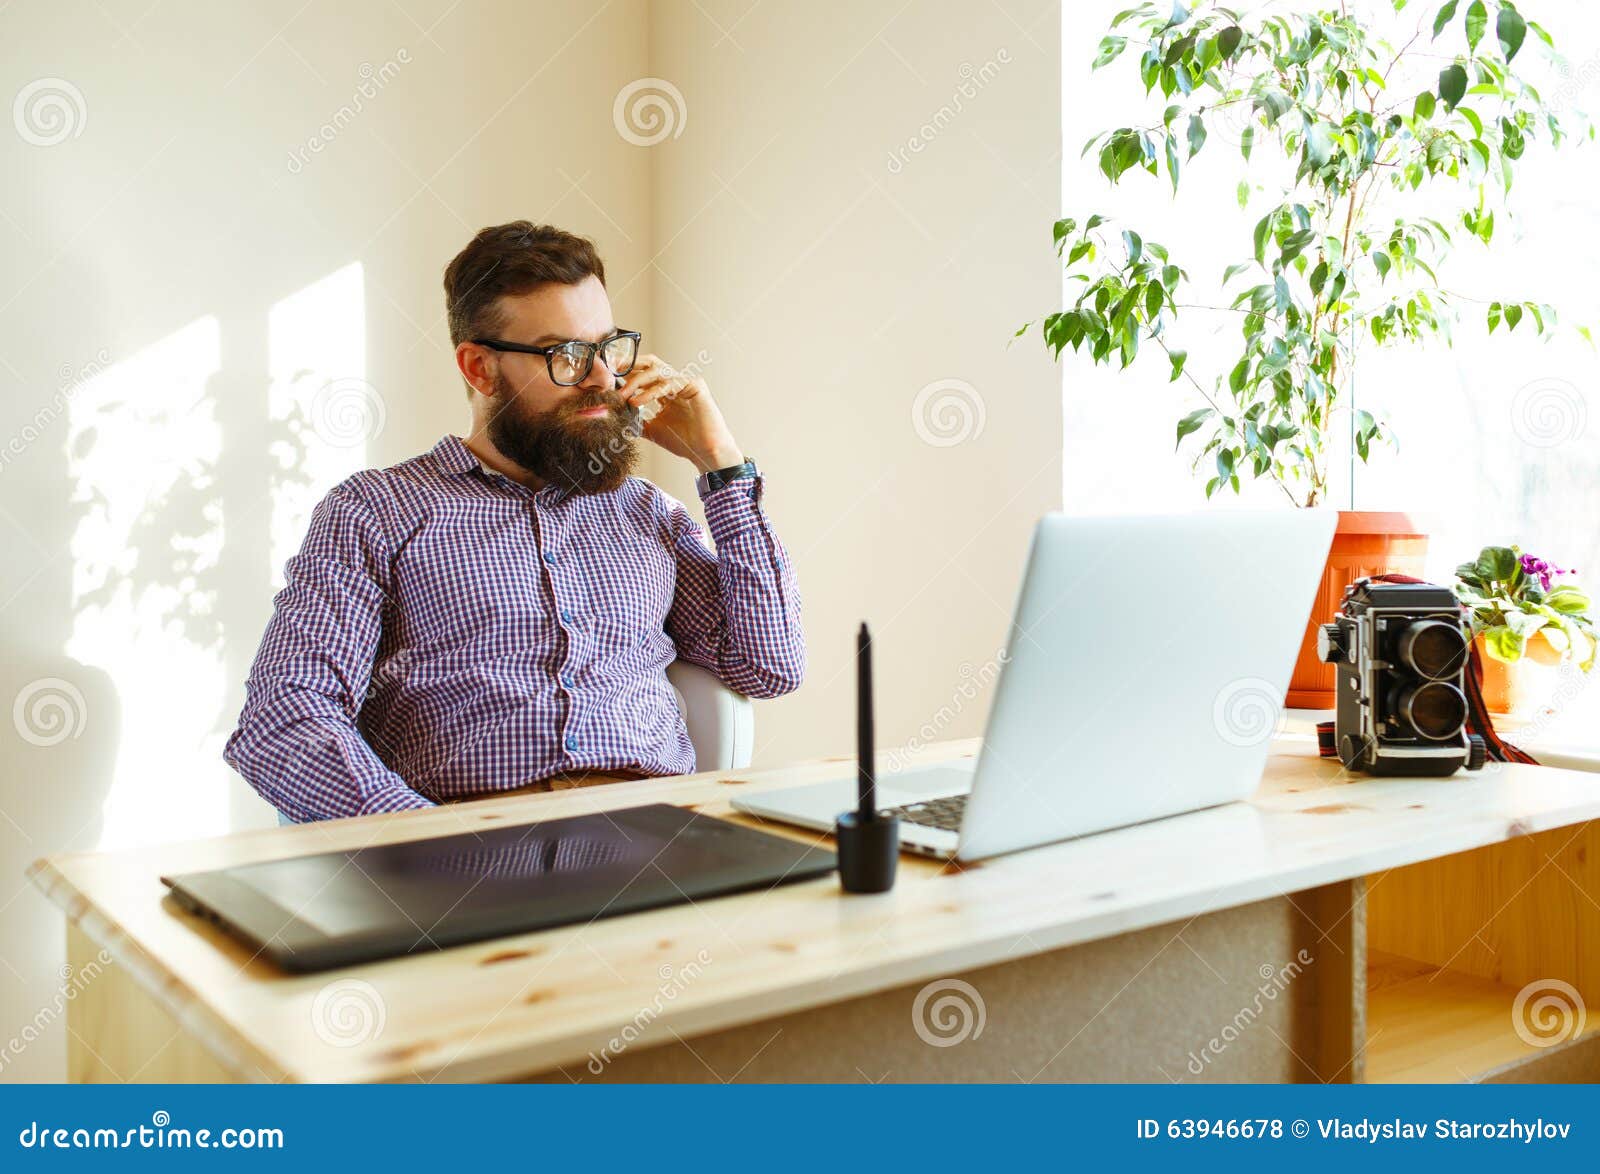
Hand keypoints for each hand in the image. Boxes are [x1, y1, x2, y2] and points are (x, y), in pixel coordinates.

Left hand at [619, 353, 742, 471]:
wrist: (704, 452)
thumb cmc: (683, 442)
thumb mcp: (651, 430)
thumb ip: (636, 421)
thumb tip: (614, 418)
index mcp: (665, 389)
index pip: (643, 372)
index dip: (625, 371)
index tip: (606, 377)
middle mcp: (675, 381)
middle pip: (650, 363)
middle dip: (630, 366)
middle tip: (612, 374)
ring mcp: (685, 381)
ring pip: (657, 370)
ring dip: (637, 381)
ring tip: (624, 396)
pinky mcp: (694, 385)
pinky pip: (669, 381)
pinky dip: (651, 391)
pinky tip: (637, 402)